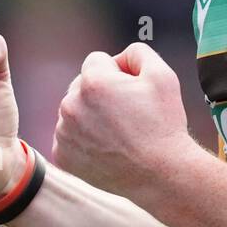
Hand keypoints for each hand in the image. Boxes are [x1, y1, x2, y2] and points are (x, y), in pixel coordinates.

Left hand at [52, 42, 190, 201]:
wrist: (161, 174)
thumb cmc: (164, 124)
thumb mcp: (163, 75)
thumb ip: (138, 52)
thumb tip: (121, 56)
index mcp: (93, 82)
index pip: (98, 60)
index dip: (119, 71)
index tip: (134, 90)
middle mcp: (71, 105)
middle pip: (82, 85)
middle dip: (102, 92)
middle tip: (128, 113)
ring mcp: (64, 133)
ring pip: (75, 111)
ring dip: (91, 115)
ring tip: (119, 132)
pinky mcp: (63, 157)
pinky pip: (70, 137)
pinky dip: (84, 140)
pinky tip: (107, 147)